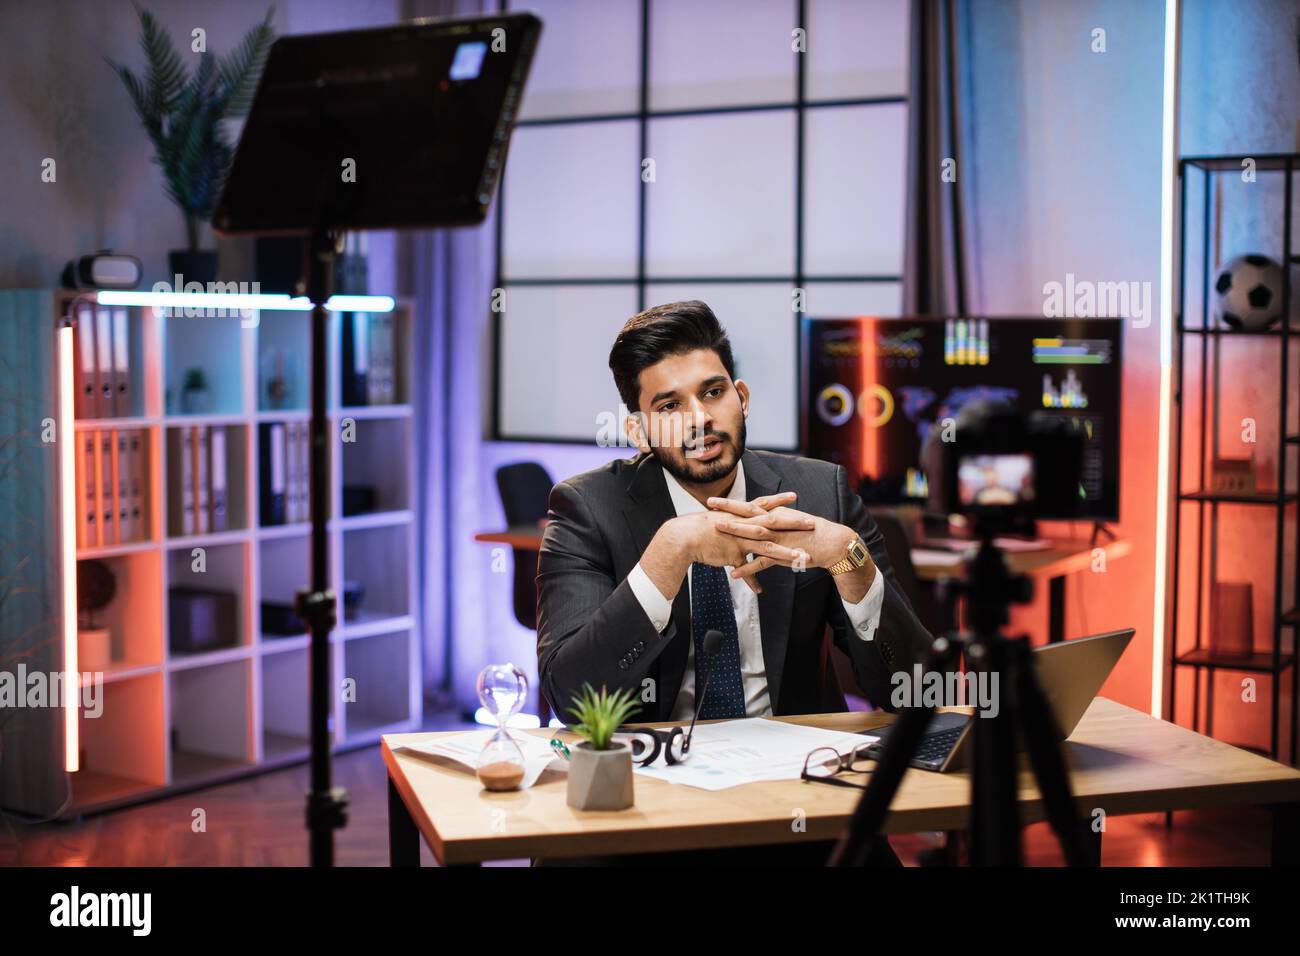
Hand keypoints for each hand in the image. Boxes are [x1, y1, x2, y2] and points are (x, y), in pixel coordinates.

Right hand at [650, 491, 803, 595]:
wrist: (684, 536)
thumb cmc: (700, 528)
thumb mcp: (719, 523)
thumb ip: (732, 526)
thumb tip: (738, 527)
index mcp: (741, 516)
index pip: (764, 505)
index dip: (779, 501)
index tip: (794, 496)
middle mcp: (744, 526)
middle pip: (774, 524)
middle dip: (794, 523)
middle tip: (812, 522)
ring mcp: (740, 541)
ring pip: (767, 547)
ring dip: (786, 552)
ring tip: (802, 557)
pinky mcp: (733, 555)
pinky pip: (746, 570)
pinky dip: (752, 580)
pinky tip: (760, 591)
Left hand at [706, 498, 866, 582]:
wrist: (831, 543)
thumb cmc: (809, 531)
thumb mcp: (788, 520)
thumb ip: (772, 517)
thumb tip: (758, 514)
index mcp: (775, 515)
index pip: (749, 506)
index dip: (731, 504)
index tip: (713, 500)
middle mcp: (776, 524)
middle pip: (748, 515)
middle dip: (728, 510)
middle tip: (709, 505)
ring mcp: (779, 539)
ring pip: (754, 534)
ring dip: (736, 532)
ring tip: (717, 530)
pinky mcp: (783, 555)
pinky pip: (763, 563)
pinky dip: (749, 567)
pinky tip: (734, 573)